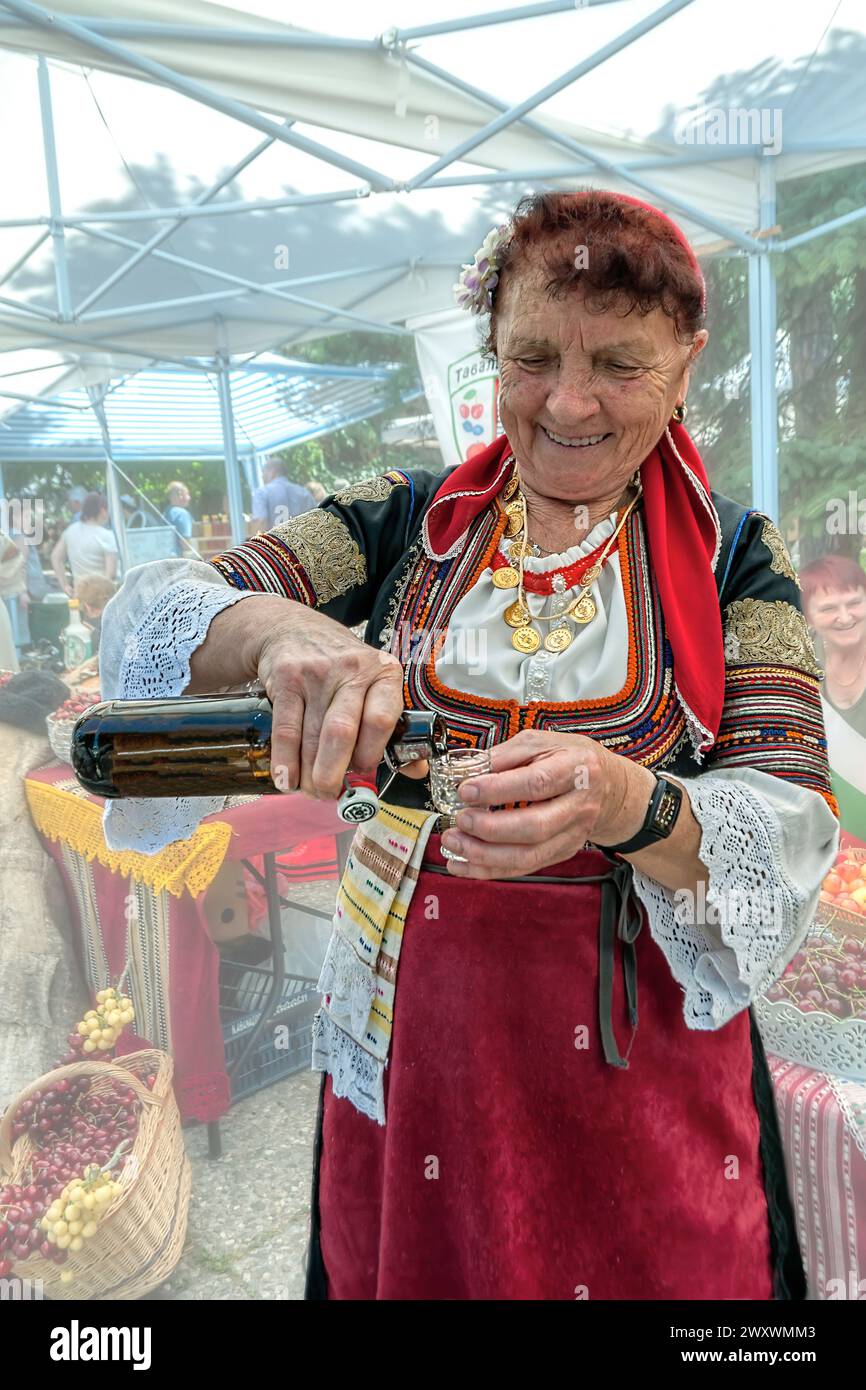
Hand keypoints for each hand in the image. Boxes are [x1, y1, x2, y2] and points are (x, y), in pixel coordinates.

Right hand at [252, 600, 404, 799]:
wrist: (295, 629)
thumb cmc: (343, 668)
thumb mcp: (374, 685)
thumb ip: (394, 729)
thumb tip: (416, 770)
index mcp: (384, 673)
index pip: (382, 720)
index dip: (371, 755)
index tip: (361, 775)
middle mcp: (353, 670)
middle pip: (343, 732)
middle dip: (333, 773)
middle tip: (328, 794)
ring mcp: (317, 673)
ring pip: (312, 736)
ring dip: (308, 773)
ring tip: (309, 791)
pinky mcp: (286, 678)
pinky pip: (286, 728)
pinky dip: (285, 760)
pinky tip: (286, 779)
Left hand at [439, 729, 655, 878]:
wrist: (608, 787)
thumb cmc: (569, 759)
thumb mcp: (541, 742)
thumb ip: (505, 755)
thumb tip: (467, 772)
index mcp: (575, 769)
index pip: (536, 783)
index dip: (498, 789)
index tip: (465, 790)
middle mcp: (578, 806)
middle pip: (534, 827)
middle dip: (490, 828)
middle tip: (459, 820)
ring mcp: (572, 835)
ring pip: (528, 856)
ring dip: (485, 855)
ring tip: (453, 843)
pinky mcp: (562, 853)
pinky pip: (524, 868)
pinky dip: (490, 870)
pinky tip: (462, 864)